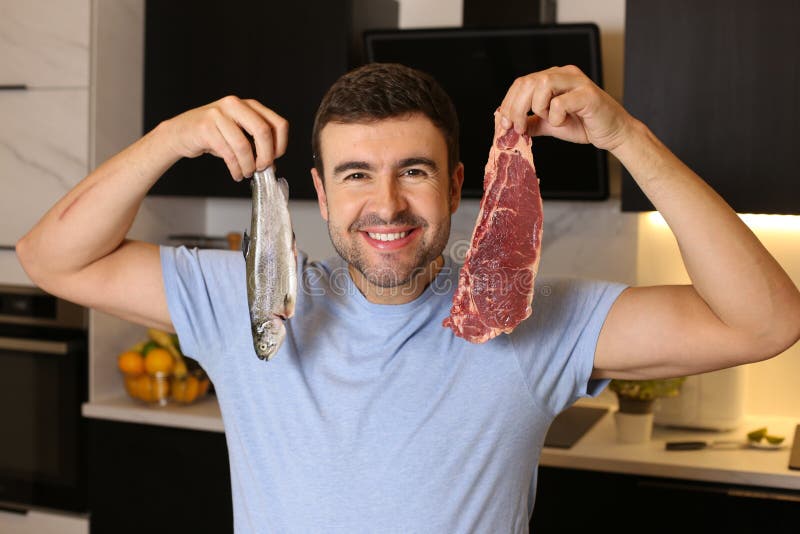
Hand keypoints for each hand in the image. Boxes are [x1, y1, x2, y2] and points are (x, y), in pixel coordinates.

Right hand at [162, 96, 288, 180]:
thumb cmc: (213, 135)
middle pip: (263, 131)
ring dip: (248, 166)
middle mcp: (235, 104)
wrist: (180, 133)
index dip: (280, 145)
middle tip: (261, 168)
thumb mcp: (239, 134)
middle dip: (265, 156)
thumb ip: (256, 144)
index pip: (278, 124)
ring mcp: (219, 114)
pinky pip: (228, 152)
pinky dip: (235, 168)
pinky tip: (236, 173)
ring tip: (246, 173)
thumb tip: (272, 165)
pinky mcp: (205, 127)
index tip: (274, 159)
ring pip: (244, 145)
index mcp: (249, 105)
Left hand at [497, 65, 632, 151]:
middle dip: (515, 109)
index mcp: (553, 77)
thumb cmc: (585, 125)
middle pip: (527, 82)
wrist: (612, 133)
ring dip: (538, 108)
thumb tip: (508, 125)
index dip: (508, 104)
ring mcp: (576, 81)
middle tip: (517, 129)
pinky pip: (559, 103)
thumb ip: (531, 122)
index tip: (503, 125)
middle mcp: (564, 74)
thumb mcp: (550, 124)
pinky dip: (556, 117)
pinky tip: (564, 122)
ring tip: (550, 120)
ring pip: (541, 85)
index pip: (521, 83)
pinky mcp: (587, 94)